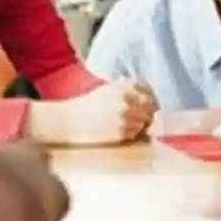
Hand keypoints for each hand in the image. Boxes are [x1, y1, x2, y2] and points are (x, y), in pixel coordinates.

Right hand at [28, 81, 157, 144]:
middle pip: (150, 106)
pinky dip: (135, 133)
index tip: (150, 103)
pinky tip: (124, 131)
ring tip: (131, 124)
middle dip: (149, 111)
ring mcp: (125, 117)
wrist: (70, 121)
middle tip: (145, 117)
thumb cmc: (87, 105)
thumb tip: (147, 95)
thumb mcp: (108, 90)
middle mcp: (126, 100)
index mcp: (123, 87)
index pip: (148, 90)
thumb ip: (127, 89)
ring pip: (146, 121)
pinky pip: (136, 133)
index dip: (151, 97)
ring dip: (142, 124)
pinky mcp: (121, 132)